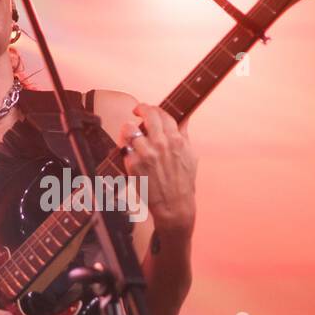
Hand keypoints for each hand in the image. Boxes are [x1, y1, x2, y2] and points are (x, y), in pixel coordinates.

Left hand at [120, 104, 196, 235]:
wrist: (174, 206)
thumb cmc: (184, 182)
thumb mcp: (191, 156)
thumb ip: (185, 135)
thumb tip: (184, 118)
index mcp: (177, 140)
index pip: (163, 113)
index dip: (153, 108)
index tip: (147, 110)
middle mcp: (161, 144)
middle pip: (148, 114)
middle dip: (140, 109)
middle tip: (136, 112)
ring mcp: (146, 154)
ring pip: (129, 128)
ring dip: (128, 129)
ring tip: (130, 134)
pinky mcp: (133, 165)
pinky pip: (123, 147)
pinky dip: (124, 146)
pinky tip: (128, 150)